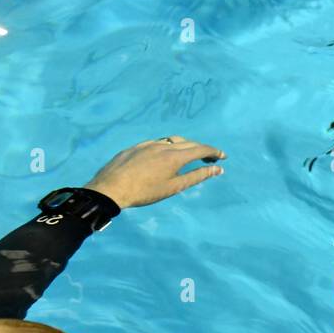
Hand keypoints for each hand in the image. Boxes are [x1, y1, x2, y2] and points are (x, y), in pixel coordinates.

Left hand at [84, 137, 225, 208]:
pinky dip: (168, 146)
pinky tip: (164, 155)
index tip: (223, 156)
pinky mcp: (136, 147)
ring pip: (172, 140)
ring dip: (185, 145)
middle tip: (210, 158)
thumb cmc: (145, 192)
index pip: (200, 149)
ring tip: (189, 155)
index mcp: (175, 156)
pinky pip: (157, 143)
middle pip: (188, 143)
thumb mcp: (174, 187)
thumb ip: (196, 176)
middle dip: (201, 149)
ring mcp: (148, 144)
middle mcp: (163, 145)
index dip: (213, 152)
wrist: (111, 187)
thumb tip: (217, 169)